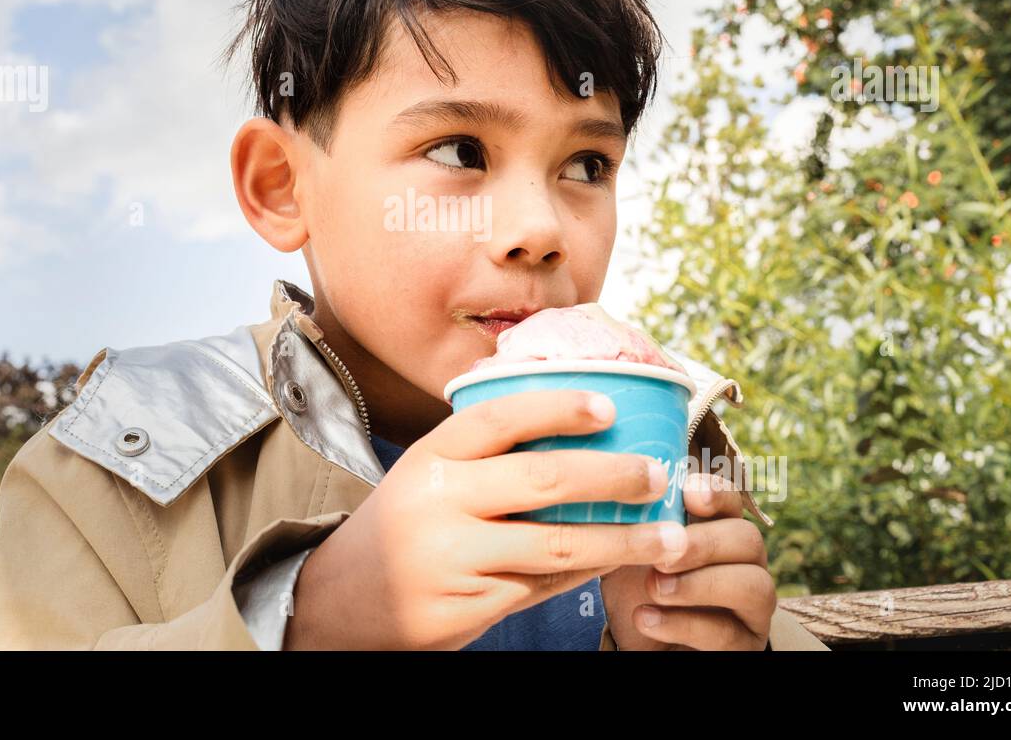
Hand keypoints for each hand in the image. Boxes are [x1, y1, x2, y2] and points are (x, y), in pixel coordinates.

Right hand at [284, 389, 683, 648]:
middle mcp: (439, 500)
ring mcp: (452, 556)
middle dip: (613, 476)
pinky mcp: (468, 604)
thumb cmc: (406, 525)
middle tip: (658, 475)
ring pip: (556, 543)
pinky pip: (543, 585)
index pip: (500, 418)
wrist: (342, 598)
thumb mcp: (429, 475)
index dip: (557, 408)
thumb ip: (486, 457)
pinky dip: (588, 573)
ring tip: (668, 536)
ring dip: (622, 539)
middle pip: (543, 479)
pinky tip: (618, 563)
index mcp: (432, 455)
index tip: (610, 407)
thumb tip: (581, 432)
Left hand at [600, 471, 775, 649]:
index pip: (731, 501)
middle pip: (749, 539)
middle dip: (705, 544)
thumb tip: (619, 487)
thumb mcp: (627, 552)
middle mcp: (744, 565)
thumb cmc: (635, 591)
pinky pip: (728, 634)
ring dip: (699, 585)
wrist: (637, 645)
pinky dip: (683, 624)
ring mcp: (750, 609)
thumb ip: (633, 523)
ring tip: (655, 588)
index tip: (689, 493)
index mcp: (717, 531)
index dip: (716, 492)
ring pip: (754, 586)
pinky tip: (646, 618)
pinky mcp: (742, 647)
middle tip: (662, 556)